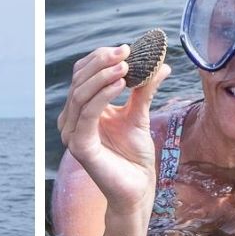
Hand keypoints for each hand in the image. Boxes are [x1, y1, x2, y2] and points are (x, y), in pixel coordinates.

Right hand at [57, 45, 169, 217]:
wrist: (137, 187)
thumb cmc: (135, 155)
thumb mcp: (140, 114)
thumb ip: (144, 89)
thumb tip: (162, 63)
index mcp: (82, 111)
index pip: (83, 75)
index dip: (100, 59)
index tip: (127, 48)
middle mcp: (72, 121)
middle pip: (79, 80)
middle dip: (102, 63)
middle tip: (127, 53)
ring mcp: (72, 134)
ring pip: (81, 94)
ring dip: (104, 76)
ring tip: (127, 67)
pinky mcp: (79, 146)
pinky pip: (87, 113)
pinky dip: (102, 95)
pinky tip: (121, 84)